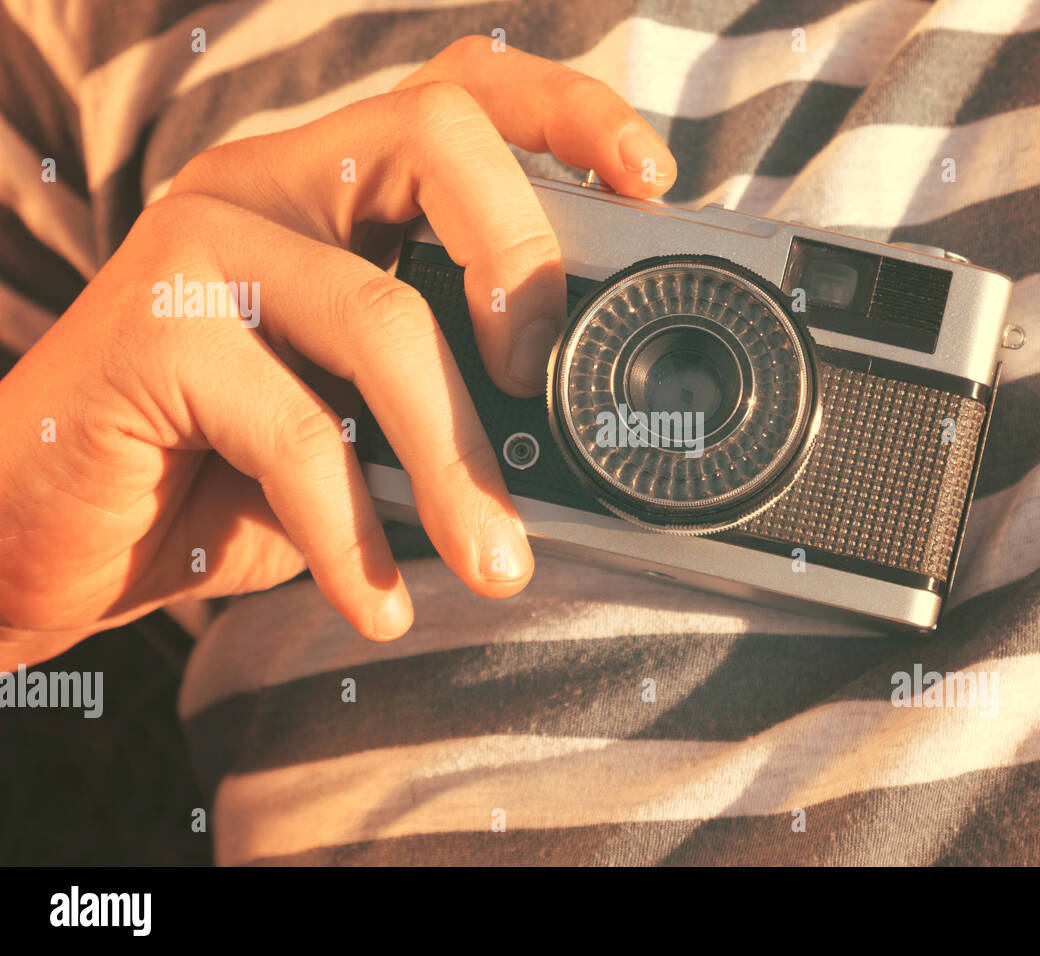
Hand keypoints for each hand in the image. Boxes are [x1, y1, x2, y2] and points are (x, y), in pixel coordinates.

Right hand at [0, 36, 675, 665]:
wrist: (56, 530)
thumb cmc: (227, 471)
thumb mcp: (364, 424)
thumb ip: (452, 401)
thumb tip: (584, 444)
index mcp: (332, 184)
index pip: (461, 94)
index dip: (567, 115)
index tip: (651, 181)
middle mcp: (269, 184)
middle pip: (434, 135)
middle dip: (523, 255)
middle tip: (540, 379)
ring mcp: (202, 243)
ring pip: (379, 315)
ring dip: (455, 462)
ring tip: (493, 562)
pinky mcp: (146, 329)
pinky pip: (291, 431)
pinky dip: (352, 532)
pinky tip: (378, 598)